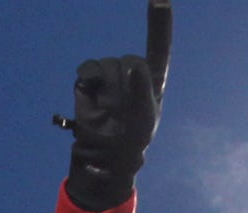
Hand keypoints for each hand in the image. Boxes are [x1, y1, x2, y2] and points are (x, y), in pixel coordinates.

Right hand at [63, 55, 162, 211]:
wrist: (106, 156)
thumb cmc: (133, 140)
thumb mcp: (144, 118)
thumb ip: (142, 91)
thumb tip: (130, 69)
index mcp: (152, 79)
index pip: (158, 46)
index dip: (159, 22)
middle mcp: (130, 72)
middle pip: (130, 60)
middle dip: (127, 85)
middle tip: (123, 112)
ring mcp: (108, 75)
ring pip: (108, 65)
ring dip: (109, 89)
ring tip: (110, 112)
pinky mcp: (88, 82)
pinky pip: (88, 69)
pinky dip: (89, 76)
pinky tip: (90, 90)